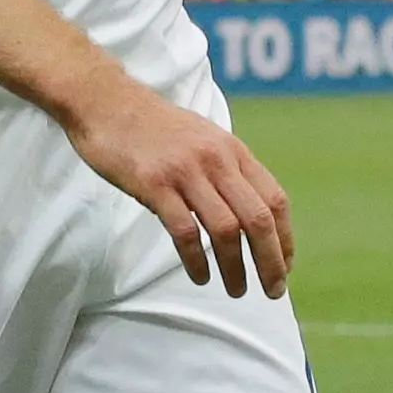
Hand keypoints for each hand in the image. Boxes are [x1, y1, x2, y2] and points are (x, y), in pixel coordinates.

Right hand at [64, 73, 294, 296]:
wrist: (107, 102)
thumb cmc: (154, 128)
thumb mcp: (204, 139)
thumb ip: (226, 170)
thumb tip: (247, 212)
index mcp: (233, 151)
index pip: (274, 200)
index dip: (285, 239)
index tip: (285, 266)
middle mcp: (217, 160)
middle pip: (258, 219)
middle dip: (271, 261)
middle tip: (273, 290)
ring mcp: (186, 171)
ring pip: (226, 229)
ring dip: (236, 267)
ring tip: (237, 290)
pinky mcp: (154, 183)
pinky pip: (185, 231)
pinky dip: (197, 260)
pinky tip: (200, 276)